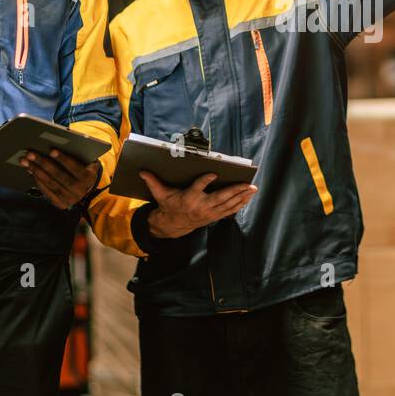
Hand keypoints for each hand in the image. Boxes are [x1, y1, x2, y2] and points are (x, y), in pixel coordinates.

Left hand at [22, 148, 101, 209]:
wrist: (86, 188)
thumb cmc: (83, 167)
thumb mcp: (85, 161)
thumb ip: (76, 154)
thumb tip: (56, 144)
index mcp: (89, 177)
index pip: (75, 167)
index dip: (63, 159)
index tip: (51, 150)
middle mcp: (80, 190)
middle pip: (59, 176)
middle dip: (43, 163)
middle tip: (30, 154)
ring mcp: (70, 199)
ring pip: (51, 184)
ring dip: (36, 171)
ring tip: (25, 161)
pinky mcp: (61, 204)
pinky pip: (47, 192)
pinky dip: (37, 181)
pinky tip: (30, 171)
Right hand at [140, 171, 257, 239]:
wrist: (173, 225)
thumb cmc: (169, 205)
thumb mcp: (160, 194)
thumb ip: (153, 182)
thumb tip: (142, 170)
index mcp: (188, 199)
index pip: (197, 188)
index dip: (205, 181)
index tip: (213, 174)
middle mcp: (201, 207)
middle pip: (220, 198)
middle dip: (235, 191)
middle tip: (247, 184)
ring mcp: (209, 213)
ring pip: (228, 204)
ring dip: (242, 197)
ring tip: (253, 189)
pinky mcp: (214, 216)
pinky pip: (230, 210)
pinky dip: (240, 204)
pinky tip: (248, 198)